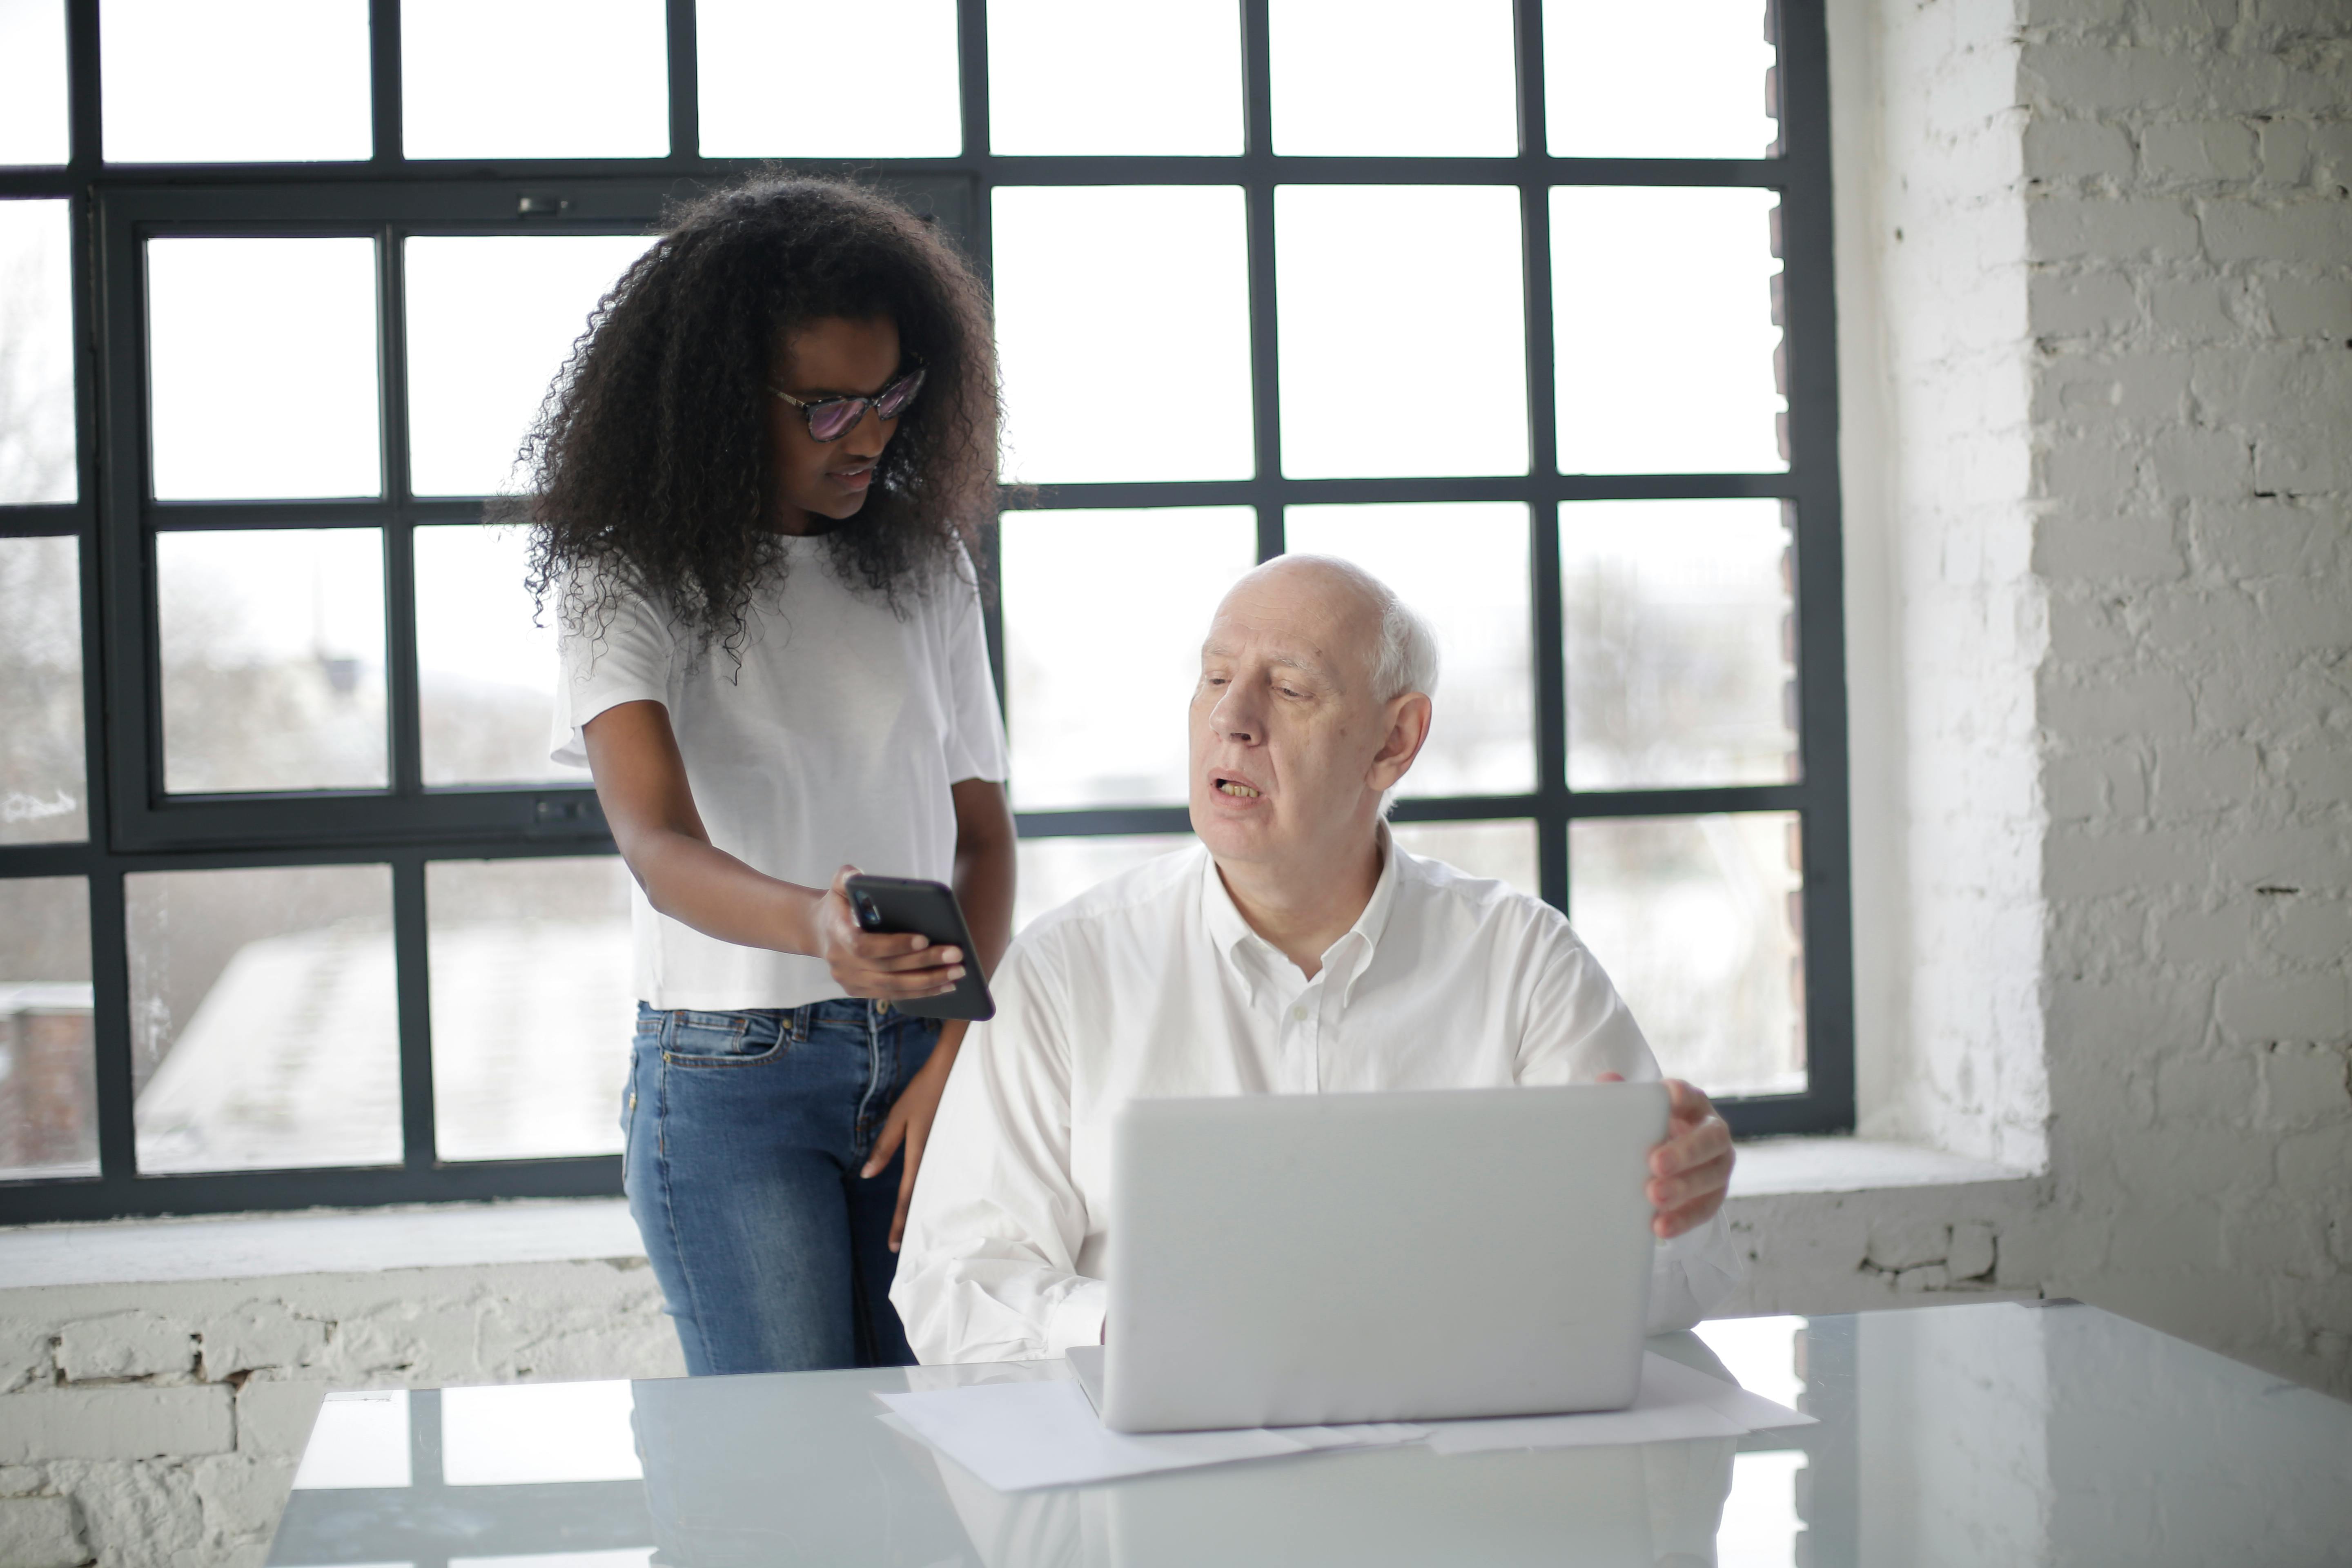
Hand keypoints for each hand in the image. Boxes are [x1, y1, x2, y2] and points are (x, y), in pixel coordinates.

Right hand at [816, 865, 964, 1000]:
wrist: (821, 929)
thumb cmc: (840, 902)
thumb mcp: (840, 883)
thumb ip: (847, 876)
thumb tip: (858, 877)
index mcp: (837, 934)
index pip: (865, 946)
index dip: (895, 944)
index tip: (925, 938)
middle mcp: (841, 963)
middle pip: (888, 969)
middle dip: (925, 963)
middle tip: (957, 955)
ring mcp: (849, 981)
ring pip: (894, 987)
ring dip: (929, 982)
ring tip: (958, 973)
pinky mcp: (859, 991)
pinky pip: (894, 995)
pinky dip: (921, 991)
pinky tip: (945, 985)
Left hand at [862, 1030, 958, 1250]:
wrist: (957, 1068)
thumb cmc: (924, 1091)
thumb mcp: (898, 1117)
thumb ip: (884, 1147)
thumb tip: (868, 1175)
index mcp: (920, 1153)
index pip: (908, 1195)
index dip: (900, 1221)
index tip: (894, 1246)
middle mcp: (936, 1158)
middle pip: (922, 1198)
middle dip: (911, 1223)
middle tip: (903, 1247)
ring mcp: (948, 1152)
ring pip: (934, 1188)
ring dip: (924, 1208)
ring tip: (918, 1230)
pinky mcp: (954, 1144)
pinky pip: (943, 1173)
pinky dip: (935, 1189)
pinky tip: (934, 1195)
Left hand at [1601, 1073, 1733, 1238]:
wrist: (1666, 1157)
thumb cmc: (1647, 1128)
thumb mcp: (1636, 1112)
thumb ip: (1622, 1097)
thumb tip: (1606, 1083)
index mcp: (1692, 1105)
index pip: (1690, 1096)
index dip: (1681, 1096)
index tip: (1669, 1098)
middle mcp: (1712, 1131)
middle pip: (1710, 1139)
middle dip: (1685, 1152)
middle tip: (1655, 1164)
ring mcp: (1718, 1164)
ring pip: (1712, 1176)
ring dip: (1684, 1189)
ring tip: (1654, 1198)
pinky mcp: (1714, 1194)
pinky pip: (1705, 1209)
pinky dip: (1684, 1219)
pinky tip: (1661, 1227)